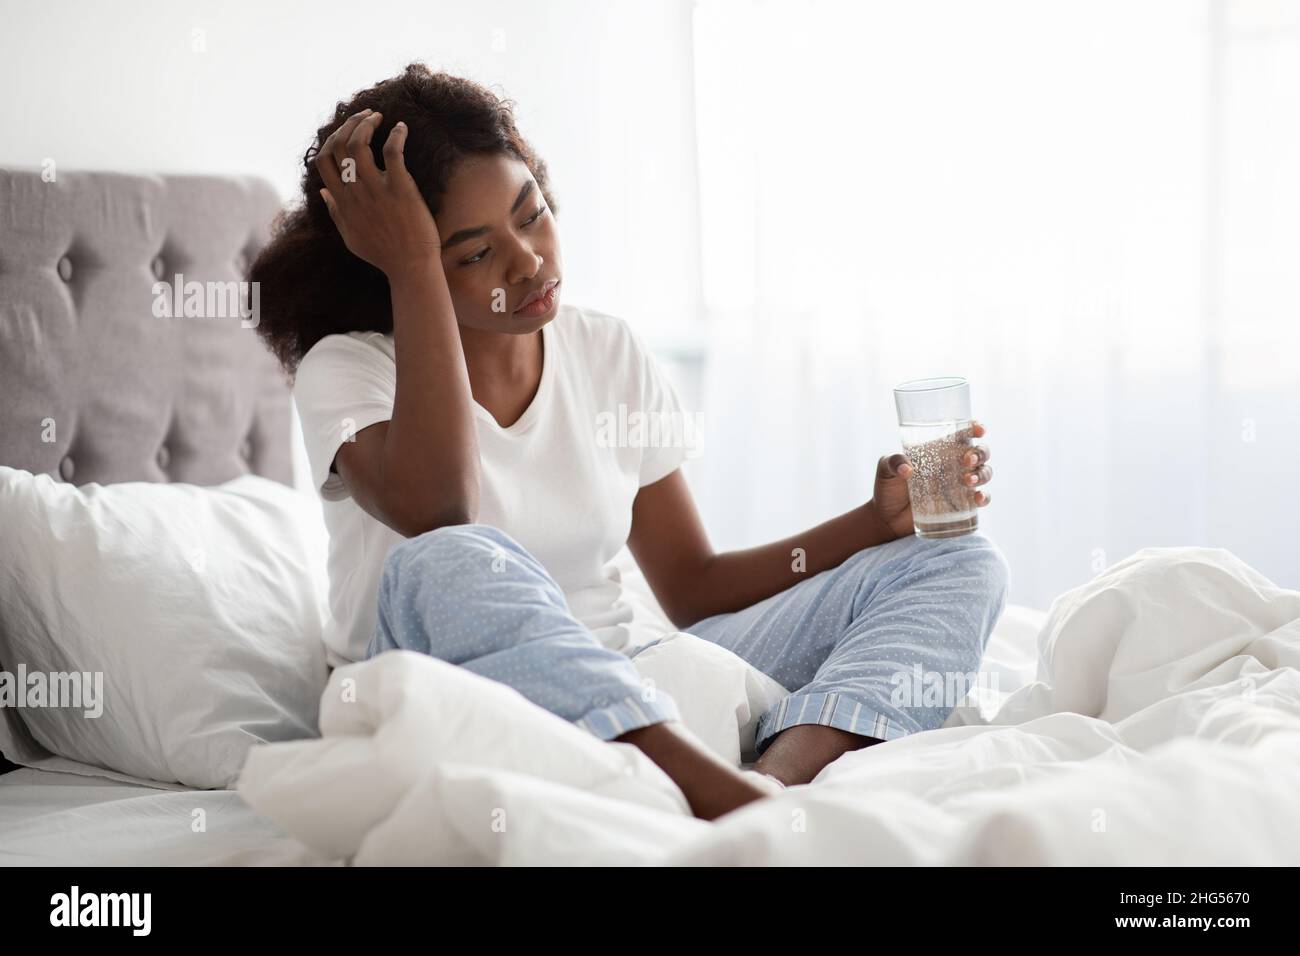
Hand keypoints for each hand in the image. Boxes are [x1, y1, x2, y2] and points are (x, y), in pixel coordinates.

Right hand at [315, 109, 441, 276]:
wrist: (411, 267)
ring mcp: (376, 190)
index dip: (331, 140)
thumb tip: (323, 191)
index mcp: (342, 201)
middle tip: (365, 116)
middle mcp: (355, 192)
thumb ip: (335, 212)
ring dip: (366, 123)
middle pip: (339, 145)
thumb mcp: (350, 236)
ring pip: (359, 142)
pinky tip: (401, 128)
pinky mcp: (400, 189)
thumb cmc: (383, 254)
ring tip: (378, 117)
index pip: (323, 160)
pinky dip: (396, 134)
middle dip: (349, 123)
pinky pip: (392, 151)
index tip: (345, 133)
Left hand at [870, 421, 992, 539]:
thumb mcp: (885, 470)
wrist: (887, 519)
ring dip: (982, 474)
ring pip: (984, 473)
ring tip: (968, 481)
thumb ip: (893, 462)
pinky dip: (984, 497)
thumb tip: (907, 470)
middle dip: (980, 453)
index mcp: (939, 450)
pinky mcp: (960, 505)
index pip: (961, 434)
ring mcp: (959, 485)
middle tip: (967, 460)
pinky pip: (981, 499)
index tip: (979, 430)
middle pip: (979, 452)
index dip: (974, 428)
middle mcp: (953, 465)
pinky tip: (978, 498)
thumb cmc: (887, 488)